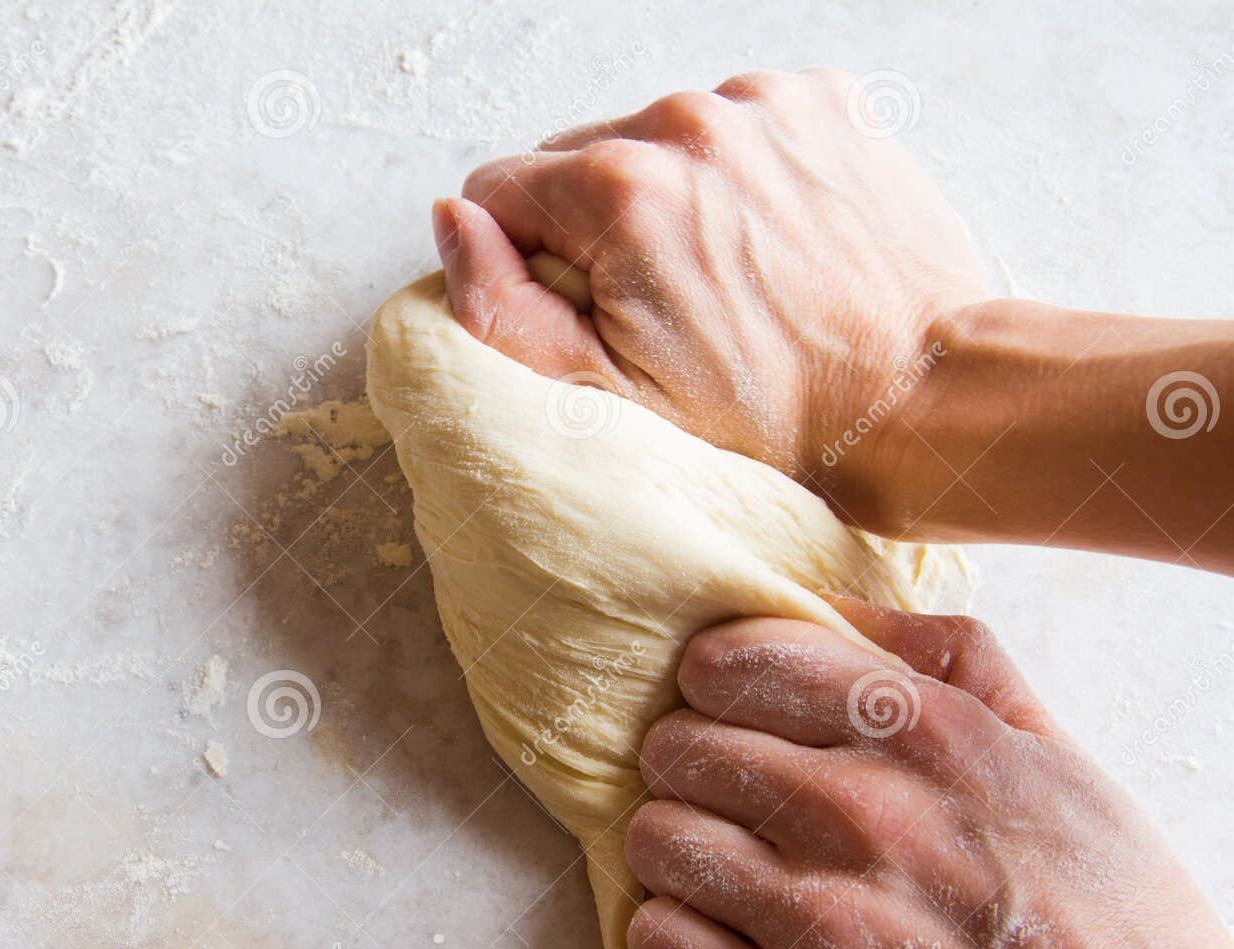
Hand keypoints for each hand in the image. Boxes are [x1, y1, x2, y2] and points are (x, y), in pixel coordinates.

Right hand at [436, 70, 989, 516]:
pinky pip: (731, 123)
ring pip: (655, 139)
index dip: (525, 262)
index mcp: (621, 190)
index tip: (589, 312)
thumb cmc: (773, 418)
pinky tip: (769, 239)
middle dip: (595, 228)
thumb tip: (453, 221)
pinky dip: (734, 173)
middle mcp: (687, 121)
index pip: (499, 189)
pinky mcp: (819, 102)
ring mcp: (762, 103)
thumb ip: (501, 306)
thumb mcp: (604, 394)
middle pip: (577, 159)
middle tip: (663, 307)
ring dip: (668, 196)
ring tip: (727, 277)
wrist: (923, 399)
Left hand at [624, 598, 1233, 948]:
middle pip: (675, 750)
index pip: (731, 661)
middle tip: (733, 795)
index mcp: (926, 734)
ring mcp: (830, 930)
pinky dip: (681, 939)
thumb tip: (824, 599)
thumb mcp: (1048, 745)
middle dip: (695, 766)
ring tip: (731, 868)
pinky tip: (732, 940)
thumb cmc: (1101, 900)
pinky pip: (661, 945)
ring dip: (683, 851)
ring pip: (657, 841)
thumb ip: (937, 653)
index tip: (733, 708)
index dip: (718, 683)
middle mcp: (868, 820)